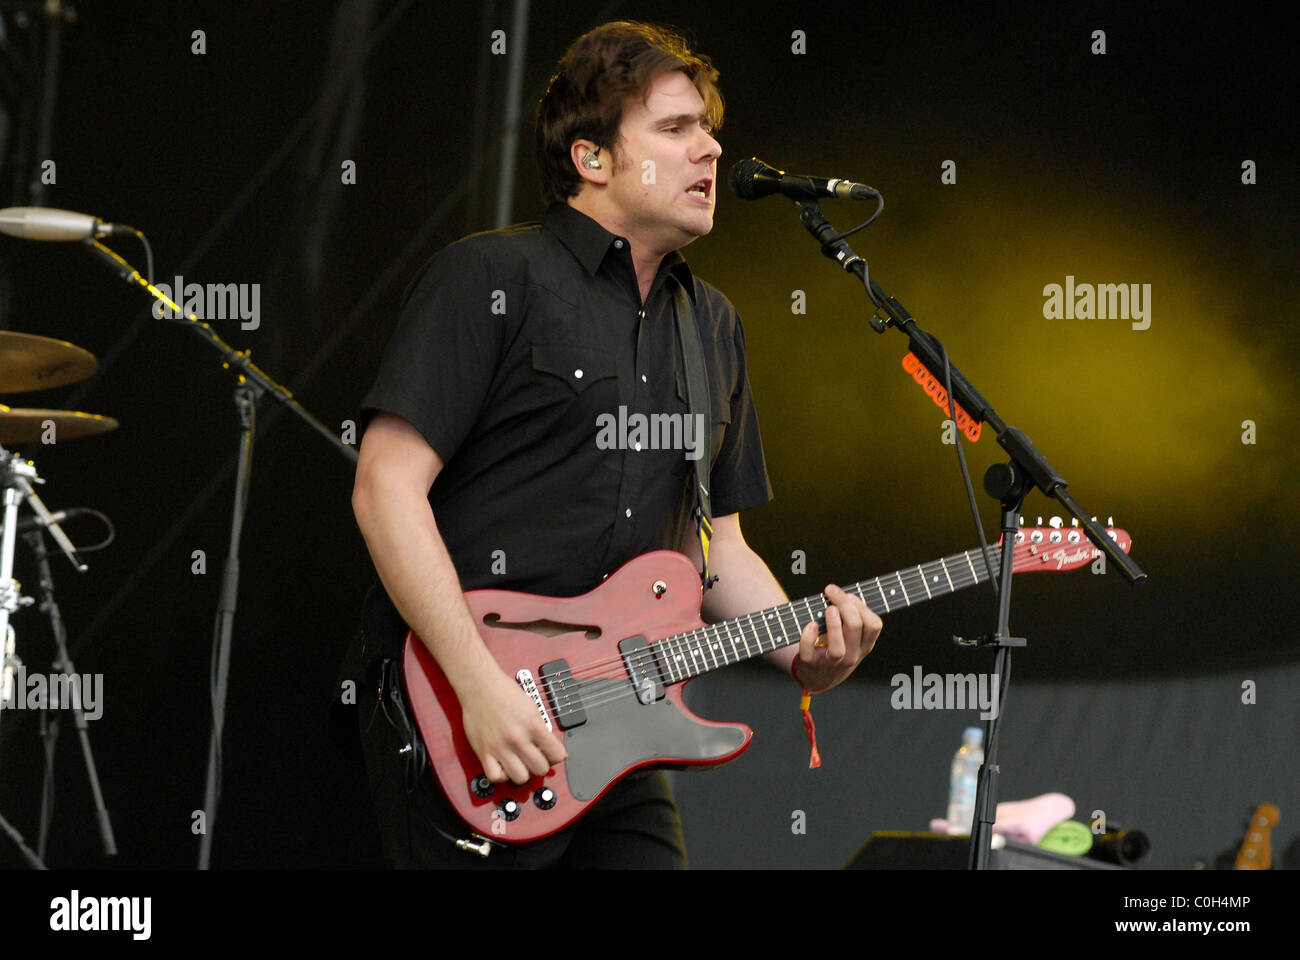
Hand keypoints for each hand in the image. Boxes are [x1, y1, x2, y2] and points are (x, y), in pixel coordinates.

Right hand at [456, 666, 567, 783]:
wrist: (480, 686)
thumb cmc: (504, 692)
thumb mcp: (532, 706)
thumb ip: (540, 727)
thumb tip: (549, 746)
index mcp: (532, 725)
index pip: (556, 754)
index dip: (557, 756)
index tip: (554, 755)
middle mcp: (517, 738)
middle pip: (540, 769)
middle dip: (542, 765)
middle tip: (537, 758)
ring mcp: (500, 747)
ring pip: (520, 777)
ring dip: (524, 772)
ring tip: (521, 763)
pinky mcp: (484, 751)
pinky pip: (495, 776)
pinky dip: (502, 775)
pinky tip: (504, 766)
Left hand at [794, 584, 881, 692]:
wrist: (818, 677)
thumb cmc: (836, 646)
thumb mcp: (851, 637)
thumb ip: (851, 617)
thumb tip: (843, 595)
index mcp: (864, 645)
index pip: (873, 625)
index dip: (862, 606)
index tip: (848, 594)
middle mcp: (851, 655)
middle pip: (855, 628)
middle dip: (844, 605)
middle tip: (831, 591)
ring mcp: (831, 662)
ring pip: (838, 648)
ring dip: (833, 625)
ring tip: (828, 609)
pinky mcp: (810, 664)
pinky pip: (809, 652)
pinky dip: (809, 637)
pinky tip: (810, 625)